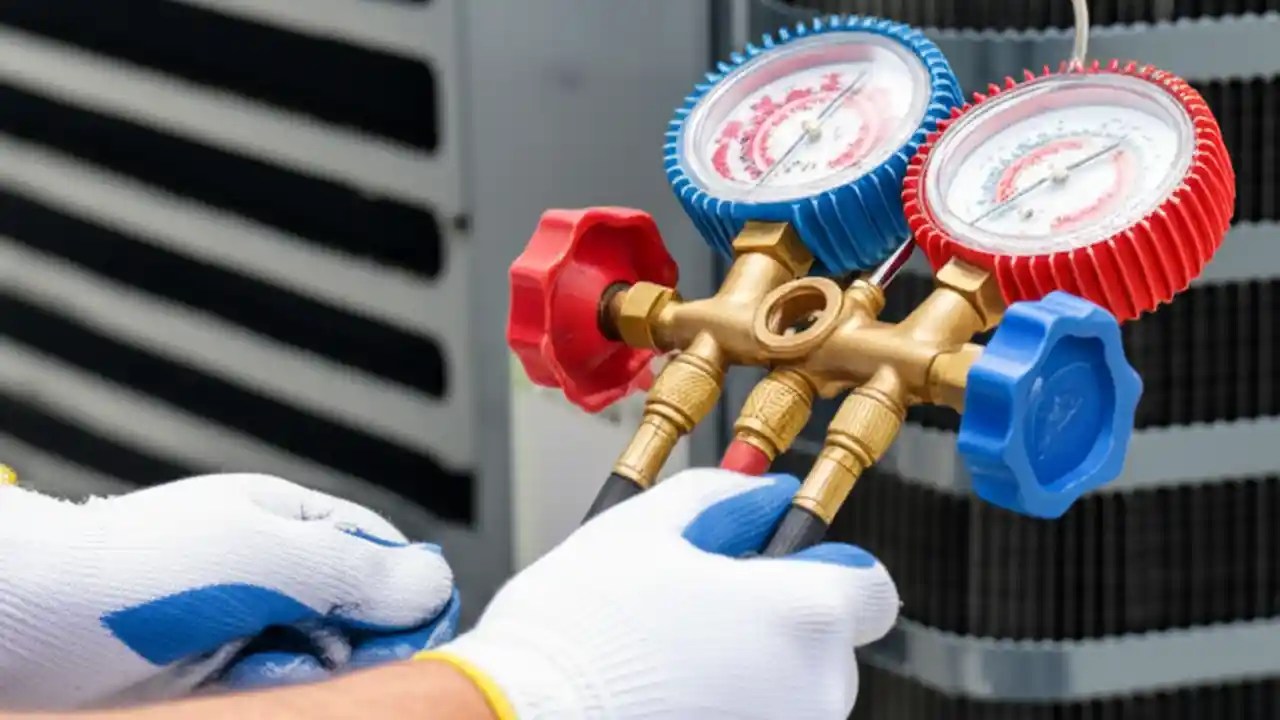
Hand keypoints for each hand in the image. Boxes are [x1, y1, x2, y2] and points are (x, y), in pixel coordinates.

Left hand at [0, 473, 454, 710]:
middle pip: (364, 617)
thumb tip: (437, 581)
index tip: (420, 632)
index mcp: (295, 523)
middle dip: (358, 643)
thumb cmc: (139, 571)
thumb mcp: (269, 556)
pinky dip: (280, 696)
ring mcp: (252, 629)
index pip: (386, 556)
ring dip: (314, 677)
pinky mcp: (227, 681)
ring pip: (327, 664)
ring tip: (264, 670)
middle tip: (326, 653)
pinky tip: (250, 690)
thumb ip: (357, 570)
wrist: (36, 625)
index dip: (411, 595)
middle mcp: (279, 575)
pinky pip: (284, 692)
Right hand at [433, 469, 899, 719]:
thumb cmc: (574, 631)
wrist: (515, 716)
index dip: (826, 571)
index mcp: (803, 617)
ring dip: (752, 674)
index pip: (871, 589)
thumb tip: (767, 491)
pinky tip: (669, 698)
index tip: (775, 571)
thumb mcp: (645, 528)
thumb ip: (726, 498)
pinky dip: (729, 711)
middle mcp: (815, 693)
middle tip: (699, 613)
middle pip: (829, 647)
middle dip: (777, 626)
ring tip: (671, 661)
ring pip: (794, 696)